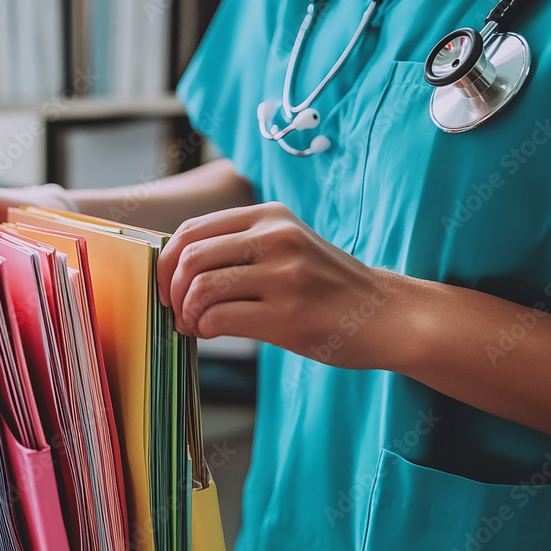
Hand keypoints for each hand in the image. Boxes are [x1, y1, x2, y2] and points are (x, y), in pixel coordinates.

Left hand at [157, 202, 403, 369]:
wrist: (385, 314)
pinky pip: (221, 318)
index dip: (166, 261)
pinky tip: (211, 333)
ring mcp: (284, 276)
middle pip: (190, 258)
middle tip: (176, 310)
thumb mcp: (287, 245)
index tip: (165, 285)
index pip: (193, 230)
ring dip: (186, 313)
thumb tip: (174, 266)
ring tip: (194, 325)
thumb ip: (239, 246)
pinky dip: (204, 329)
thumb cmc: (327, 285)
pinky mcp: (288, 316)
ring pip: (201, 288)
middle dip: (171, 289)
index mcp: (269, 217)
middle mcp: (276, 238)